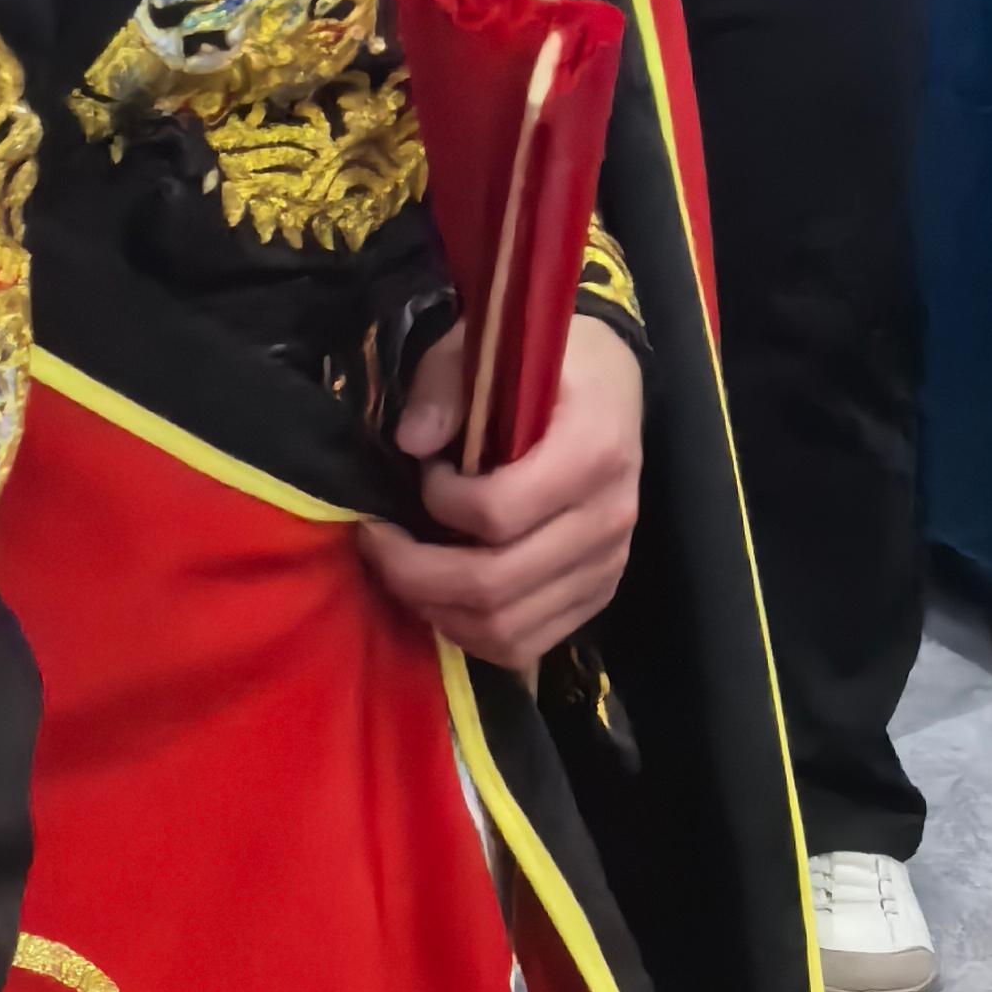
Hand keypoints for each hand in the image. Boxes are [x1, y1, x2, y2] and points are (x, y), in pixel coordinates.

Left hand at [359, 315, 644, 669]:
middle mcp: (608, 519)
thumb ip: (446, 387)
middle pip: (495, 585)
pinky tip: (442, 596)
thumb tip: (411, 443)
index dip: (440, 502)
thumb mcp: (492, 346)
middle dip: (415, 572)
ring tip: (402, 570)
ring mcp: (608, 566)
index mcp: (592, 451)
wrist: (616, 384)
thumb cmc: (551, 364)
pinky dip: (472, 633)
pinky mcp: (597, 594)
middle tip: (376, 540)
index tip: (423, 472)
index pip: (498, 512)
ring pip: (507, 629)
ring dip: (437, 609)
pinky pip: (526, 644)